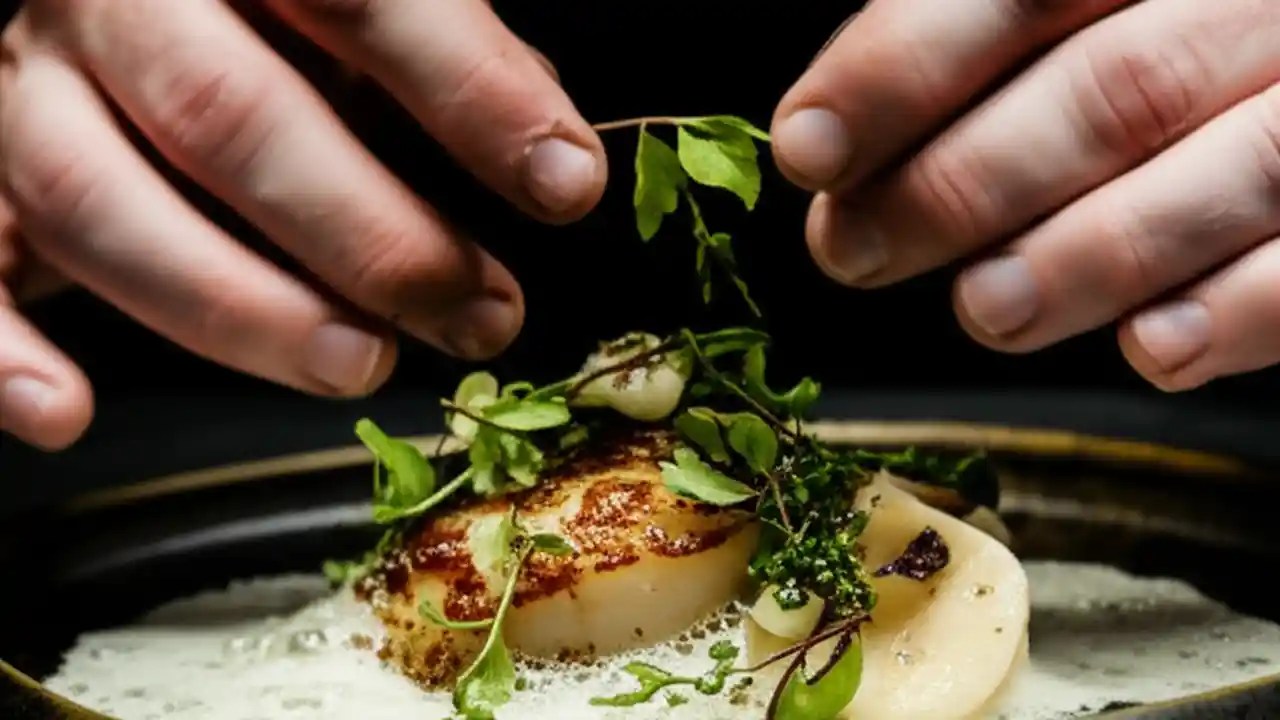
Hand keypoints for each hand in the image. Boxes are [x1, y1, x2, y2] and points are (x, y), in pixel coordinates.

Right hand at [0, 0, 606, 448]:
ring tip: (357, 364)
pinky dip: (4, 352)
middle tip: (477, 315)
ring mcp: (24, 86)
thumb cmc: (268, 5)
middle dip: (374, 238)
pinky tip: (69, 411)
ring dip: (242, 310)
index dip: (470, 93)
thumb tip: (548, 146)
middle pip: (232, 118)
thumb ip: (442, 44)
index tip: (563, 183)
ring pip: (104, 205)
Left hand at [773, 0, 1279, 391]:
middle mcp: (1252, 3)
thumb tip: (829, 140)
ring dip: (1088, 255)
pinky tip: (1153, 349)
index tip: (811, 147)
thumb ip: (961, 37)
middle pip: (1110, 89)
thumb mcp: (1065, 7)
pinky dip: (1236, 311)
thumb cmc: (1150, 32)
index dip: (900, 69)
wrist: (1278, 53)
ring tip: (987, 308)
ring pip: (1227, 170)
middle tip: (858, 250)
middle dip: (963, 184)